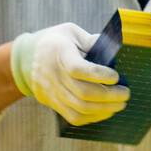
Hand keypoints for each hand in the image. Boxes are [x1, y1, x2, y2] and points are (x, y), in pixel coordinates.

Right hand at [10, 23, 129, 125]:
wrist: (25, 58)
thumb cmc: (55, 42)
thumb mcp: (70, 32)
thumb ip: (91, 40)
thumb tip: (114, 50)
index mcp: (59, 53)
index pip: (78, 69)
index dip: (99, 75)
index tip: (116, 77)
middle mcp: (54, 75)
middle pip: (83, 93)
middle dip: (109, 96)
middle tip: (125, 93)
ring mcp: (53, 92)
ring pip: (80, 109)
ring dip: (104, 109)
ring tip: (120, 104)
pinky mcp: (53, 103)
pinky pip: (74, 117)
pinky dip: (93, 118)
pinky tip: (105, 111)